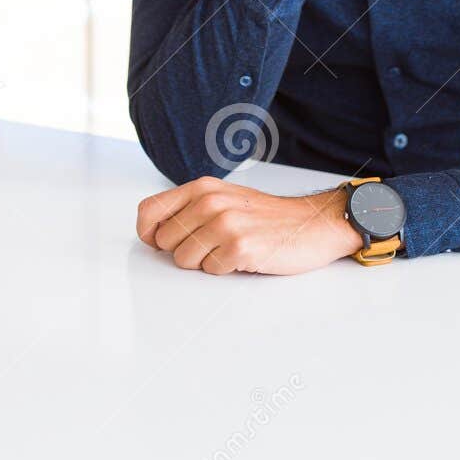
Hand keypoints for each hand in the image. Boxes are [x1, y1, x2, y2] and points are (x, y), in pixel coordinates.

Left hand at [136, 177, 360, 275]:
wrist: (312, 223)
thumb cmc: (267, 216)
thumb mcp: (224, 198)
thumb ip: (190, 208)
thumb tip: (153, 231)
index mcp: (203, 188)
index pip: (148, 211)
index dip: (147, 232)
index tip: (158, 242)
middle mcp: (211, 202)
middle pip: (164, 242)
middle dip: (183, 250)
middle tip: (211, 244)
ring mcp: (225, 224)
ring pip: (183, 260)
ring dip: (204, 262)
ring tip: (228, 250)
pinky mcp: (240, 248)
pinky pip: (210, 271)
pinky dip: (224, 270)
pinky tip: (243, 257)